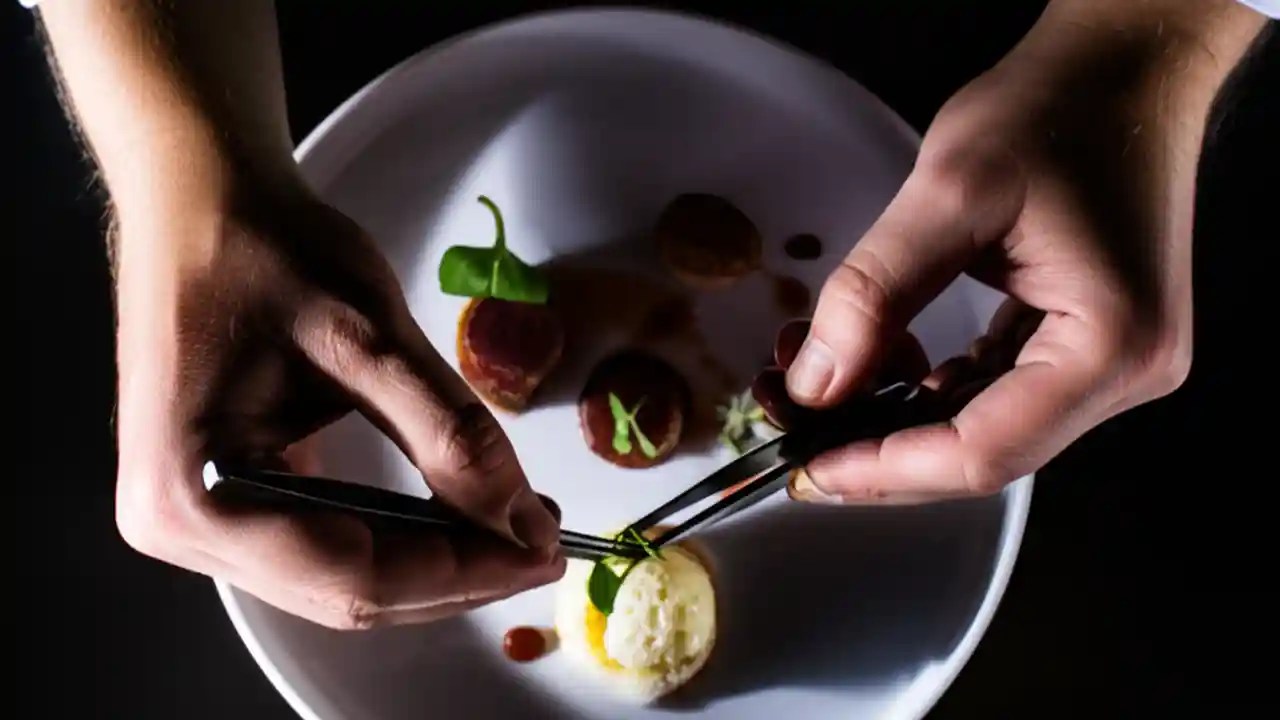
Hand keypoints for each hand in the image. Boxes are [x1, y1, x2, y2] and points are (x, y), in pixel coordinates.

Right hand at [113, 181, 563, 628]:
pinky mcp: (225, 499)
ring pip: (343, 578)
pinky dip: (401, 536)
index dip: (462, 571)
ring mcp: (197, 521)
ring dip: (436, 562)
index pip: (352, 575)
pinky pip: (327, 543)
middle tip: (546, 541)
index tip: (545, 549)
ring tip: (518, 527)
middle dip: (457, 572)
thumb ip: (449, 435)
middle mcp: (181, 528)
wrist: (200, 195)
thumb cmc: (266, 247)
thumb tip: (524, 522)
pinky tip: (459, 513)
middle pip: (348, 591)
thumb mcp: (369, 335)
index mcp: (193, 494)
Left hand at [781, 0, 1264, 502]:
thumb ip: (874, 294)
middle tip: (792, 423)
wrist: (1122, 67)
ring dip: (892, 412)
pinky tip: (873, 360)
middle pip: (981, 451)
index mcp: (1112, 346)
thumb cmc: (1060, 107)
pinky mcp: (1083, 341)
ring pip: (979, 425)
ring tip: (814, 376)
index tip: (806, 465)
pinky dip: (925, 384)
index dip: (884, 470)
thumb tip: (815, 383)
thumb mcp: (949, 192)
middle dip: (876, 443)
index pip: (983, 451)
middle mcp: (1124, 372)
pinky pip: (993, 389)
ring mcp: (1108, 361)